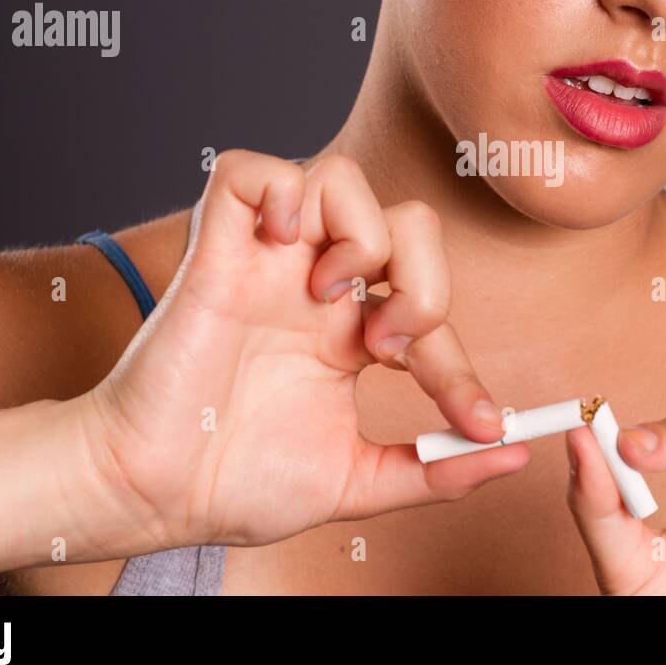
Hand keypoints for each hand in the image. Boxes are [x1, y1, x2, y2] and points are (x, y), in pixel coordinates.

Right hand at [78, 149, 526, 551]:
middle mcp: (316, 286)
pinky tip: (284, 246)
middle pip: (408, 222)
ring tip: (332, 300)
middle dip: (424, 284)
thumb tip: (510, 452)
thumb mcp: (357, 482)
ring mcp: (268, 262)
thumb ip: (434, 470)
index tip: (475, 422)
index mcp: (349, 333)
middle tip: (385, 350)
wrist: (155, 495)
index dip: (462, 366)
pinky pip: (252, 169)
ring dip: (362, 237)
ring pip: (341, 179)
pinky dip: (280, 189)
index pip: (431, 311)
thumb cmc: (235, 483)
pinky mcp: (217, 248)